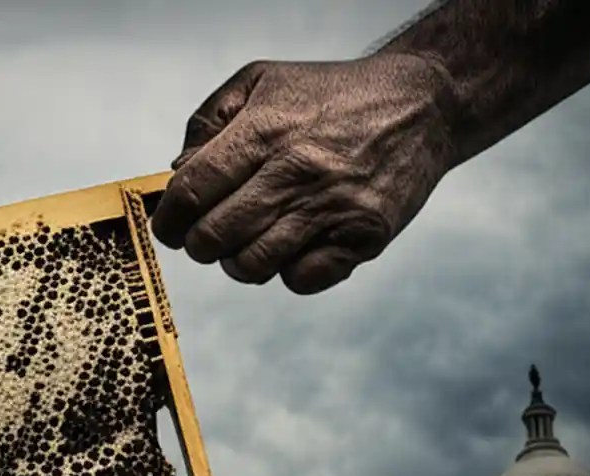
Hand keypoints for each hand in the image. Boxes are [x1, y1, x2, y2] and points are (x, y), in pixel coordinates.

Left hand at [151, 54, 458, 293]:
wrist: (421, 106)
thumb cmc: (332, 94)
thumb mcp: (260, 81)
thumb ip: (209, 122)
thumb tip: (176, 173)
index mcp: (266, 130)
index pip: (191, 192)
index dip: (168, 220)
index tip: (168, 227)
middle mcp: (297, 171)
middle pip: (214, 237)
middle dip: (198, 244)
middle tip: (206, 236)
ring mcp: (332, 208)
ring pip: (252, 266)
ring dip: (237, 262)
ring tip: (246, 241)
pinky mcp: (363, 238)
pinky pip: (300, 281)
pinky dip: (285, 272)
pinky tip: (291, 246)